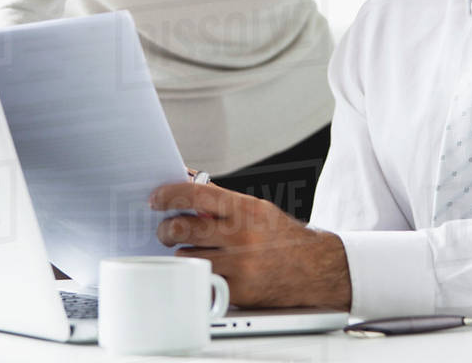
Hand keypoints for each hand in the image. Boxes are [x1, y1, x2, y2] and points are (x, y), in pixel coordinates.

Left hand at [150, 182, 351, 310]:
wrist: (315, 269)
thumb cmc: (282, 237)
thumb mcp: (256, 209)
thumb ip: (220, 198)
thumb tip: (185, 179)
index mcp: (246, 210)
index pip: (196, 194)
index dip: (169, 195)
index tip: (156, 200)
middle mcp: (242, 236)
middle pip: (183, 228)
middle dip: (167, 229)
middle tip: (167, 230)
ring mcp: (240, 266)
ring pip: (187, 257)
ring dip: (183, 254)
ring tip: (193, 251)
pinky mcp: (239, 292)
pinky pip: (202, 281)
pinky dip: (199, 275)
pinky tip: (207, 269)